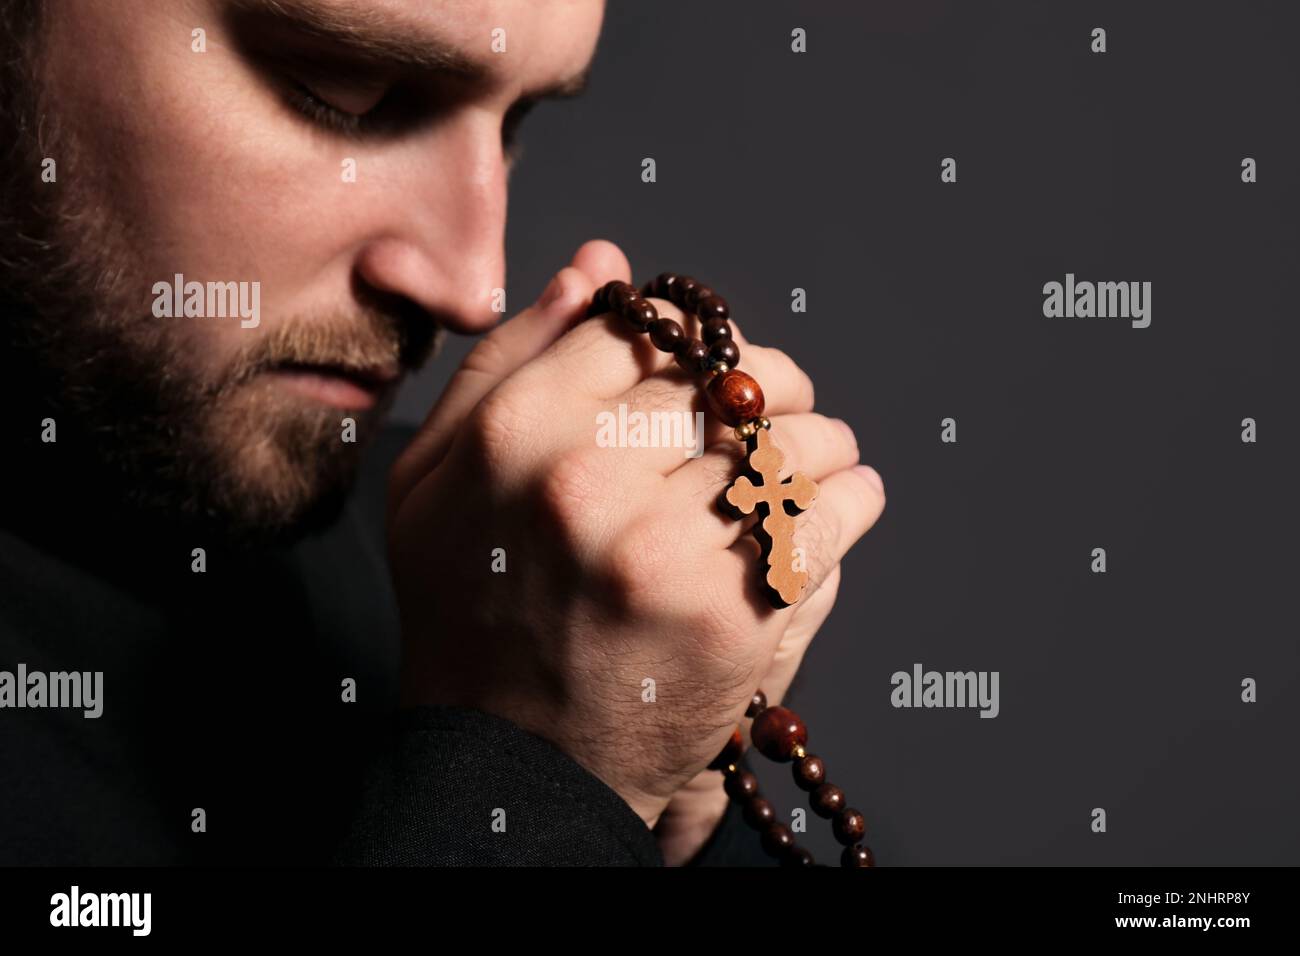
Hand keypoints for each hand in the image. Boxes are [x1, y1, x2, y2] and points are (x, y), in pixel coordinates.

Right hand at [387, 239, 885, 830]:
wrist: (515, 758)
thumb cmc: (471, 608)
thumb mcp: (438, 476)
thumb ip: (510, 359)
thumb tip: (598, 264)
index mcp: (516, 433)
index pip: (646, 329)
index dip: (691, 340)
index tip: (709, 367)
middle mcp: (588, 483)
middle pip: (730, 377)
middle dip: (771, 384)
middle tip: (779, 408)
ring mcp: (666, 551)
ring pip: (793, 440)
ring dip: (819, 441)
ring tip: (814, 459)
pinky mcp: (733, 615)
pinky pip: (829, 516)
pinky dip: (854, 498)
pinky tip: (845, 500)